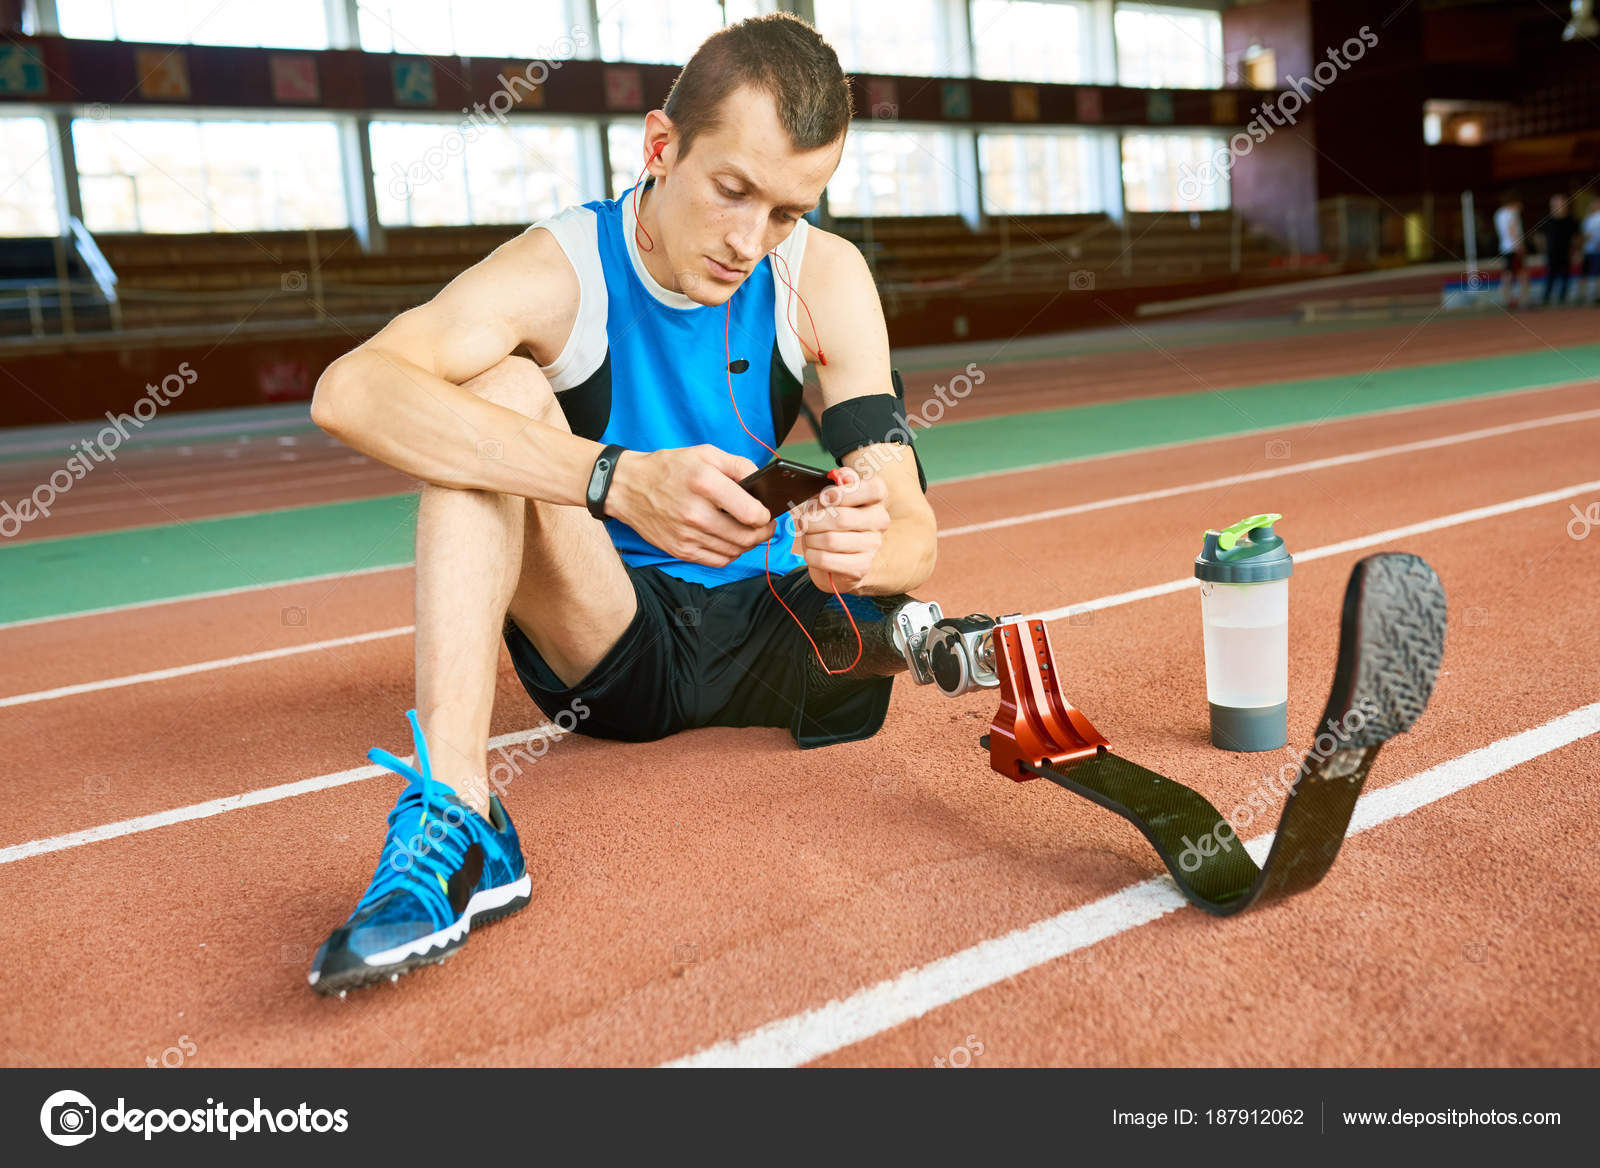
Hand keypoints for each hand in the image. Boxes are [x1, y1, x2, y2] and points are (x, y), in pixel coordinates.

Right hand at [606, 445, 773, 566]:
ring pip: (734, 551)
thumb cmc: (668, 468)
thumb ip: (739, 465)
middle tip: (765, 526)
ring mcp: (687, 536)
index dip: (765, 516)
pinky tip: (729, 541)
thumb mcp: (705, 453)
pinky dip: (730, 554)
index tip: (766, 513)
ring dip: (748, 544)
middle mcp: (696, 513)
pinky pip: (717, 561)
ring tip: (748, 532)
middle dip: (763, 533)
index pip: (751, 513)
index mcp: (705, 484)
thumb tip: (763, 482)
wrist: (627, 487)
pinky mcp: (680, 550)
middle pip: (746, 537)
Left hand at [791, 466, 889, 591]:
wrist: (838, 556)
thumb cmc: (834, 520)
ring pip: (830, 540)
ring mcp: (873, 545)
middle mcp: (879, 521)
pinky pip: (827, 559)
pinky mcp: (861, 567)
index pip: (874, 490)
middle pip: (842, 518)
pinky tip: (812, 552)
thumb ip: (840, 481)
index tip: (824, 499)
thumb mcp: (834, 496)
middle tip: (805, 521)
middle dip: (814, 520)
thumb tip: (842, 476)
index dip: (844, 493)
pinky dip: (812, 555)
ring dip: (811, 538)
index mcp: (876, 499)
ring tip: (809, 537)